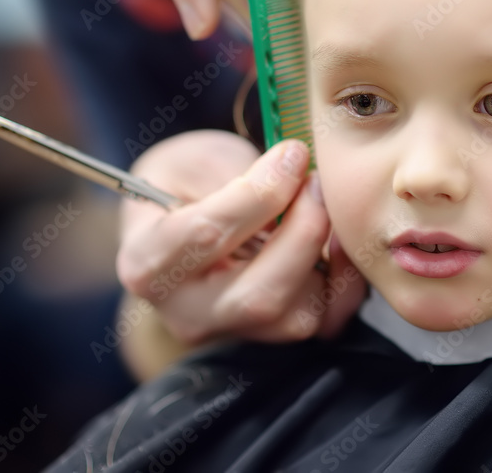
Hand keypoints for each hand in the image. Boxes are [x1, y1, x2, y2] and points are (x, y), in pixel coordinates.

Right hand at [116, 130, 365, 375]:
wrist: (183, 221)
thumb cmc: (186, 183)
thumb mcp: (193, 159)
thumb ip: (236, 170)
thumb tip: (292, 170)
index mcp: (147, 263)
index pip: (206, 234)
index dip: (260, 192)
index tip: (292, 154)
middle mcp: (186, 312)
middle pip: (260, 294)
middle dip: (304, 232)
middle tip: (316, 183)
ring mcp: (230, 331)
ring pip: (297, 315)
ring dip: (325, 256)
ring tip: (322, 205)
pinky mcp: (271, 336)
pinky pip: (325, 322)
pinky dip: (343, 282)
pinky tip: (338, 241)